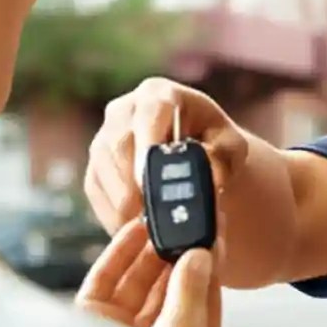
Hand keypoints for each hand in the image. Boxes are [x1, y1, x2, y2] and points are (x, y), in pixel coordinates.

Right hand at [75, 219, 222, 326]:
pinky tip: (134, 229)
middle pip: (169, 278)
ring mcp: (123, 323)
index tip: (212, 226)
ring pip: (138, 275)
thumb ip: (191, 290)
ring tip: (160, 215)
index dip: (207, 255)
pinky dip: (119, 252)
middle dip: (176, 245)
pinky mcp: (93, 317)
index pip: (203, 288)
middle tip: (184, 213)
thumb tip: (200, 254)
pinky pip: (107, 277)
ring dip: (149, 244)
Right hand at [85, 77, 247, 235]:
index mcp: (159, 95)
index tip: (148, 181)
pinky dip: (114, 215)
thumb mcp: (231, 147)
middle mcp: (123, 111)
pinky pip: (96, 192)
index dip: (146, 147)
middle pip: (118, 146)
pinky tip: (137, 230)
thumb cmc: (216, 145)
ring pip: (103, 171)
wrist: (196, 155)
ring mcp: (103, 138)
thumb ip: (222, 157)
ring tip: (152, 229)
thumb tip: (205, 171)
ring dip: (124, 205)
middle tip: (154, 221)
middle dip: (134, 187)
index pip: (149, 115)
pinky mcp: (95, 166)